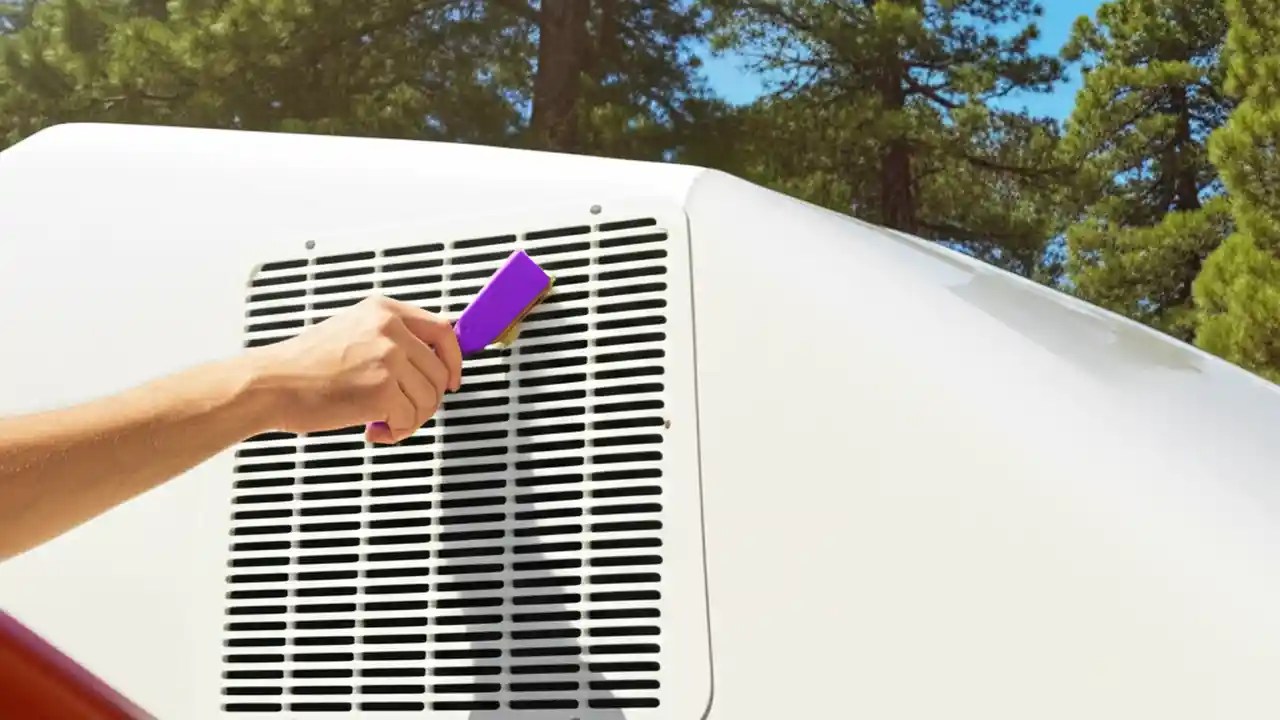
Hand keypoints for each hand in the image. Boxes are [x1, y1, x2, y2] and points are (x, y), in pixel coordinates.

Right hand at [246, 295, 462, 443]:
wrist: (270, 384)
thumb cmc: (302, 366)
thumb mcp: (352, 330)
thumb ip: (389, 339)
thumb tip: (426, 360)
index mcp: (384, 311)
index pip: (443, 330)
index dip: (453, 360)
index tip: (452, 379)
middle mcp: (390, 330)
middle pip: (440, 371)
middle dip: (427, 400)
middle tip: (405, 411)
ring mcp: (388, 358)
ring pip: (429, 399)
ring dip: (410, 420)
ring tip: (383, 422)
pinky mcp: (382, 390)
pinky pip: (409, 420)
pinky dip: (396, 433)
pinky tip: (372, 430)